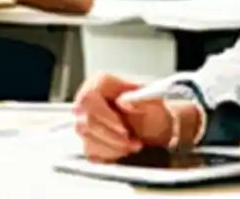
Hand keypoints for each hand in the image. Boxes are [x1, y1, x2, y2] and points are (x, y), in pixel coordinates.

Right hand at [73, 75, 202, 161]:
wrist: (155, 128)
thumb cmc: (152, 111)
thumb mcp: (153, 102)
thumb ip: (139, 99)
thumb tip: (123, 101)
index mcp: (100, 84)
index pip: (88, 98)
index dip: (103, 115)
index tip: (123, 129)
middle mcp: (88, 101)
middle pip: (86, 122)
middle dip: (112, 136)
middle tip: (132, 141)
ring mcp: (84, 121)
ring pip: (88, 139)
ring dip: (114, 147)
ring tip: (133, 145)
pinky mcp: (87, 140)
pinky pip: (91, 152)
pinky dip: (110, 154)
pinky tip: (123, 149)